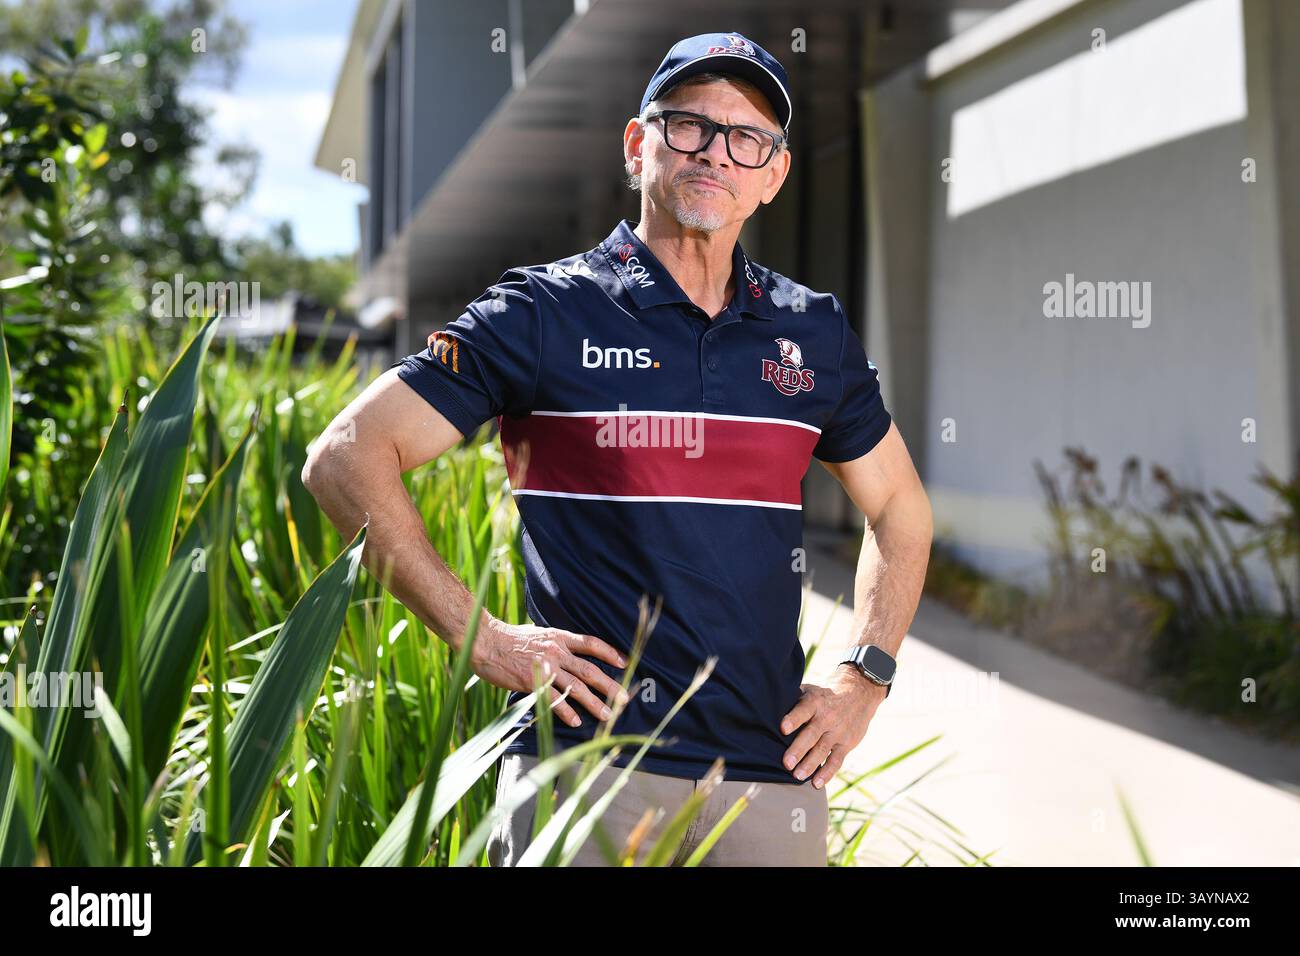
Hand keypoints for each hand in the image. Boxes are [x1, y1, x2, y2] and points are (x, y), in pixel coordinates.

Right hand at [469, 617, 630, 728]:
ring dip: (594, 703)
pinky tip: (577, 721)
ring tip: (607, 715)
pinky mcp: (533, 682)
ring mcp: (546, 667)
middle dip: (610, 685)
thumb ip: (552, 641)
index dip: (610, 653)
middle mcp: (556, 651)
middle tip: (625, 699)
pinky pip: (555, 699)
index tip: (624, 662)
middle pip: (590, 670)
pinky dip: (567, 711)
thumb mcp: (536, 632)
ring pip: (577, 687)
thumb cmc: (507, 637)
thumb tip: (564, 647)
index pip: (591, 643)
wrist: (485, 640)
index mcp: (558, 637)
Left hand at [779, 665, 885, 787]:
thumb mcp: (810, 691)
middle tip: (787, 763)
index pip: (803, 710)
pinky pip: (836, 761)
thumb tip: (766, 709)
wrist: (859, 694)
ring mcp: (837, 732)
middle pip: (811, 734)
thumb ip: (792, 700)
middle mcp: (827, 717)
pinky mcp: (846, 744)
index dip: (793, 719)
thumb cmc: (824, 696)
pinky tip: (816, 783)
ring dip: (810, 764)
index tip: (783, 728)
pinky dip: (827, 773)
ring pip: (823, 750)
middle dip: (799, 749)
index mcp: (815, 702)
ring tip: (798, 776)